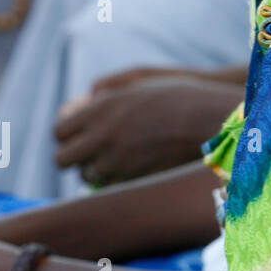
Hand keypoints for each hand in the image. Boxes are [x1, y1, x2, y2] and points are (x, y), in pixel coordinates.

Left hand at [53, 67, 242, 185]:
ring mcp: (117, 162)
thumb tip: (85, 100)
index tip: (72, 136)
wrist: (211, 120)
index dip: (64, 136)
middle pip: (62, 159)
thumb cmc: (179, 96)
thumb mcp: (140, 82)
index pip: (58, 131)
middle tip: (83, 156)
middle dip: (70, 158)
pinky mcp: (134, 181)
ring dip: (92, 172)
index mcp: (99, 109)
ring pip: (85, 178)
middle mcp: (102, 137)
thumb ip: (106, 90)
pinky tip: (126, 173)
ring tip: (109, 164)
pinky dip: (112, 183)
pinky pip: (109, 189)